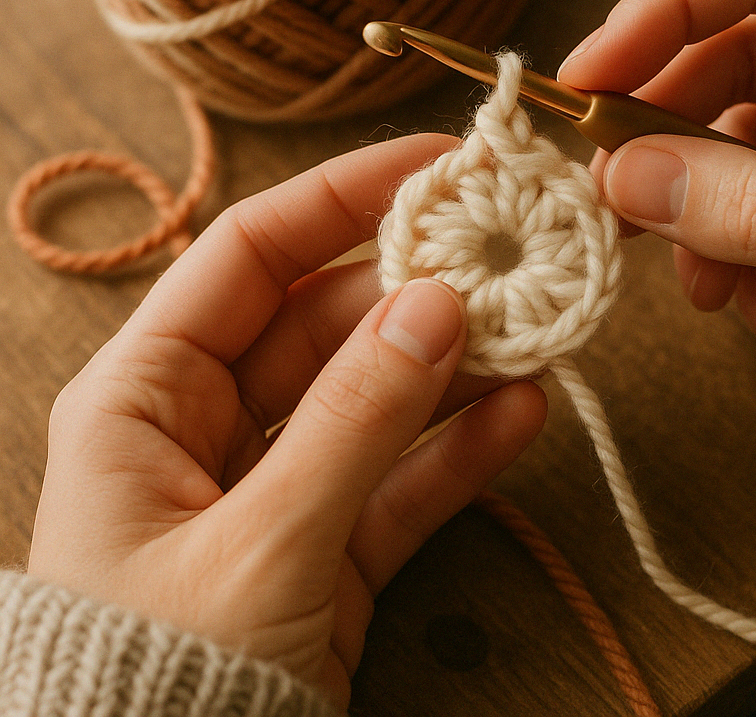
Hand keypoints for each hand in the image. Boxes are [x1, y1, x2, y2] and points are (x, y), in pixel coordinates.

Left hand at [28, 134, 546, 706]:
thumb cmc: (153, 680)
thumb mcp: (261, 541)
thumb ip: (354, 419)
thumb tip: (437, 304)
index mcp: (148, 394)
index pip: (251, 254)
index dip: (341, 197)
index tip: (432, 163)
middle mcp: (210, 424)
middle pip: (329, 321)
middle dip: (419, 291)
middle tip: (508, 258)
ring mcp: (279, 482)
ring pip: (378, 395)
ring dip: (455, 365)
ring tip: (534, 331)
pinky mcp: (330, 543)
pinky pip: (401, 476)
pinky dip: (460, 448)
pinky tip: (525, 412)